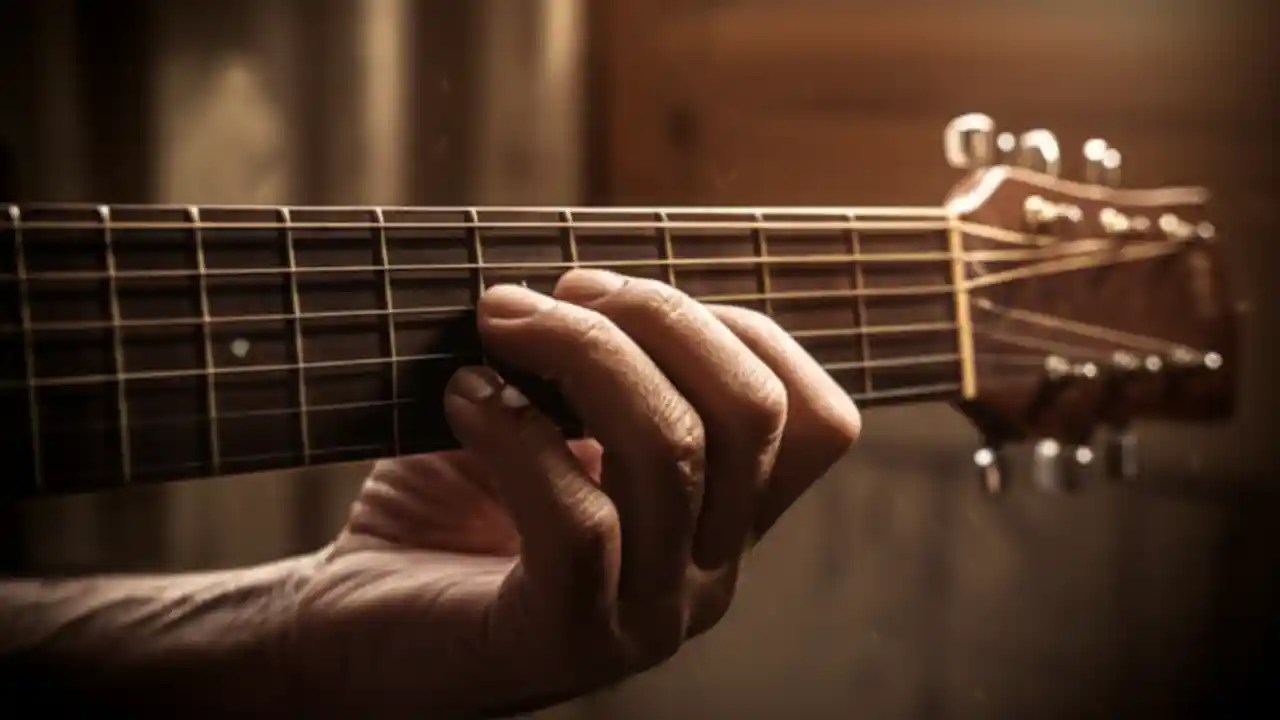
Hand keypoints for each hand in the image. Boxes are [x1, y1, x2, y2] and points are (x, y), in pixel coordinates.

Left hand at [290, 269, 860, 717]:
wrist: (351, 629)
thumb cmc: (445, 513)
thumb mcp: (542, 422)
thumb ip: (593, 368)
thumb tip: (594, 277)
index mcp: (719, 522)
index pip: (814, 422)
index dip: (738, 329)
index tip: (617, 293)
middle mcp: (708, 576)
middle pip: (750, 417)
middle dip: (660, 319)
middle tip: (558, 293)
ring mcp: (646, 618)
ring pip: (670, 453)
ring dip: (583, 355)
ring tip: (501, 324)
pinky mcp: (566, 640)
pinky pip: (580, 519)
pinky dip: (517, 433)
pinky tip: (463, 400)